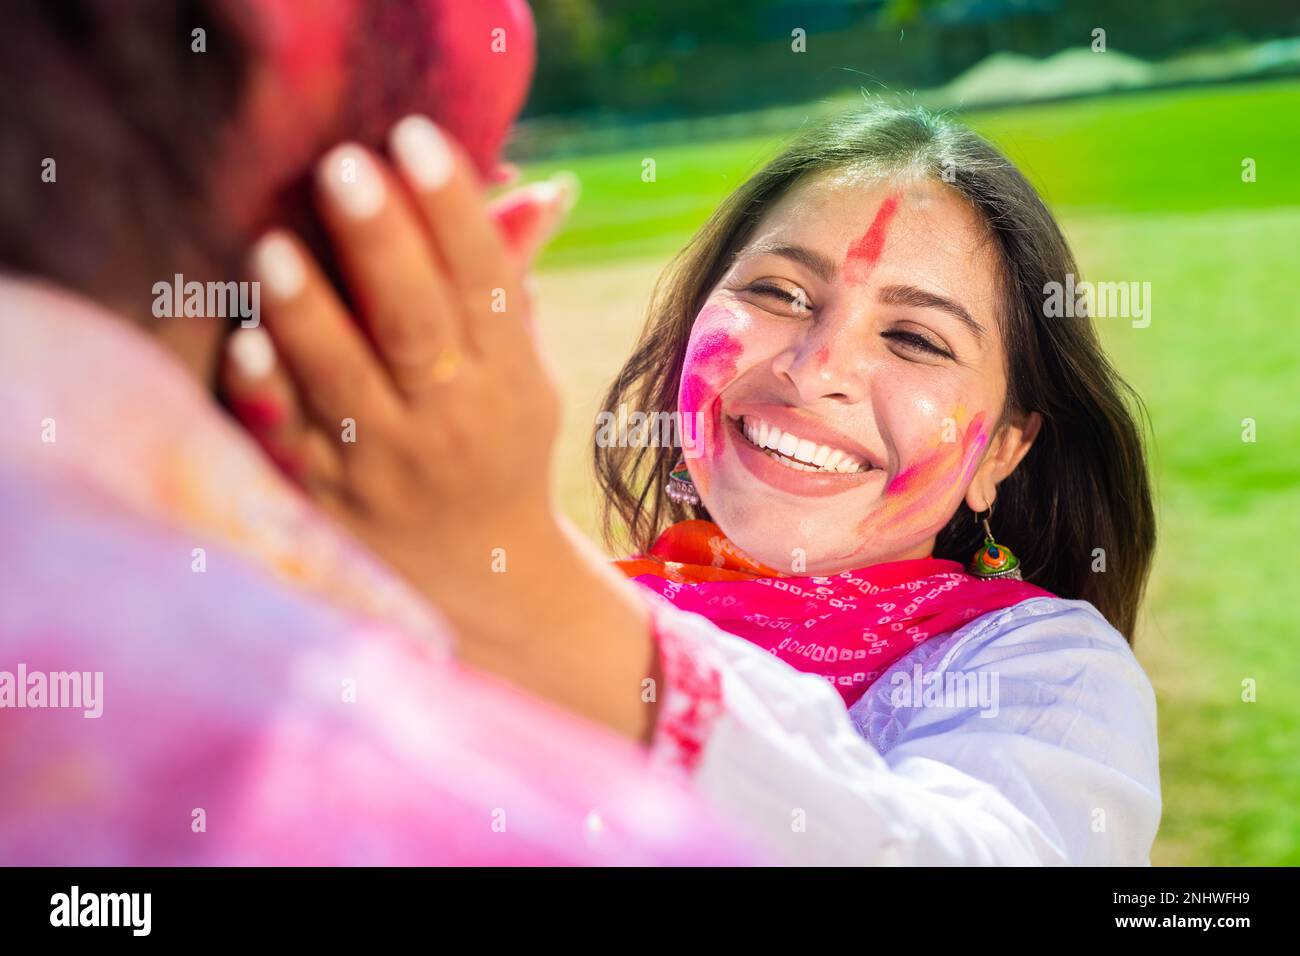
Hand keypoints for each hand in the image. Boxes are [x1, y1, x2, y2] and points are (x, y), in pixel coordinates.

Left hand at [225, 116, 655, 739]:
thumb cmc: (498, 447)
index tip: (416, 136)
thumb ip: (513, 282)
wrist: (481, 578)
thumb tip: (546, 185)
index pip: (487, 283)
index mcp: (509, 378)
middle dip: (384, 244)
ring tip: (274, 246)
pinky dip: (268, 397)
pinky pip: (293, 446)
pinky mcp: (329, 501)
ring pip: (348, 384)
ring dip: (311, 314)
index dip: (454, 209)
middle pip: (418, 326)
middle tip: (344, 165)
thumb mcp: (526, 374)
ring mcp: (387, 466)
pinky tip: (242, 345)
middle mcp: (453, 420)